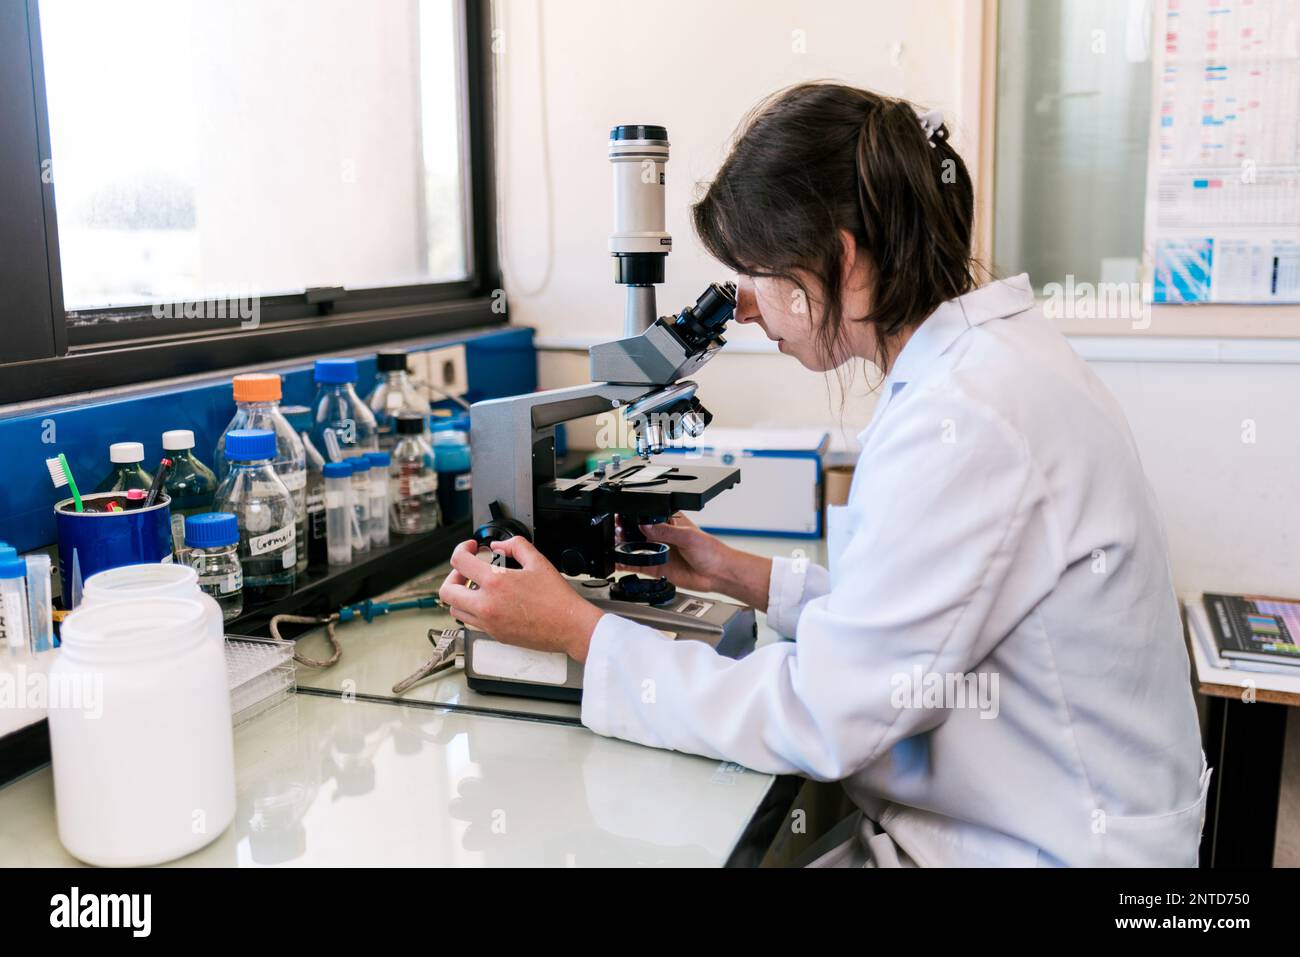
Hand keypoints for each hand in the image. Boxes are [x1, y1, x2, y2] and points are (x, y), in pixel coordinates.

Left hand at [438, 538, 604, 661]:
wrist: (569, 626)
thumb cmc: (557, 599)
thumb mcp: (538, 561)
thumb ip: (515, 546)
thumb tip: (498, 546)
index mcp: (495, 583)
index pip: (458, 562)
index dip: (461, 549)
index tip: (470, 548)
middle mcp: (486, 605)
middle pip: (446, 591)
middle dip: (453, 576)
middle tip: (465, 571)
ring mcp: (488, 622)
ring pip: (455, 610)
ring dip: (460, 595)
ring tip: (474, 588)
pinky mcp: (494, 634)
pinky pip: (471, 622)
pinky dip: (472, 610)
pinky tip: (488, 602)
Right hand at [615, 512, 729, 592]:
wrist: (718, 574)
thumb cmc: (711, 551)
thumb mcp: (688, 536)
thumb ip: (666, 531)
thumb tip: (646, 525)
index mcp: (670, 521)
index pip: (647, 516)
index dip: (634, 516)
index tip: (623, 518)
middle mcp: (661, 536)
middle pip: (636, 532)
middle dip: (624, 532)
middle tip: (615, 533)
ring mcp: (658, 552)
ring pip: (634, 548)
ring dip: (622, 547)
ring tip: (612, 545)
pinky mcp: (656, 568)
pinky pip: (636, 565)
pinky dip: (625, 564)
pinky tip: (617, 562)